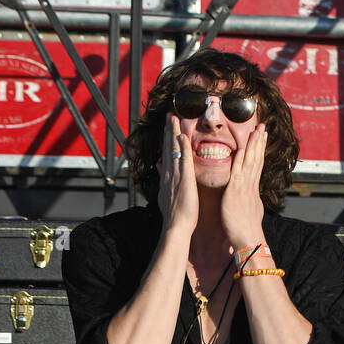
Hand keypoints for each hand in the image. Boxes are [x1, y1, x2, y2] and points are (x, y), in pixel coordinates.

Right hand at [156, 113, 197, 235]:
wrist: (175, 227)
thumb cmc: (174, 216)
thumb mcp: (165, 194)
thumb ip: (163, 179)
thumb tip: (159, 166)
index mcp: (166, 177)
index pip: (166, 154)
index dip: (166, 139)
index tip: (167, 128)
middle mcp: (168, 174)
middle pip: (167, 147)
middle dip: (167, 130)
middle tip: (168, 115)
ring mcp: (175, 175)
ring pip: (173, 149)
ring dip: (173, 132)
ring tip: (173, 118)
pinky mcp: (184, 179)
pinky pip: (184, 159)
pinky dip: (183, 146)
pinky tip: (182, 135)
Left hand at [220, 122, 266, 248]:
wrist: (248, 240)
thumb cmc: (246, 230)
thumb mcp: (251, 211)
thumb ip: (250, 201)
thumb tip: (252, 198)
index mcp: (253, 189)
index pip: (258, 165)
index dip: (260, 150)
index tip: (262, 137)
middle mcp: (251, 185)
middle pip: (257, 159)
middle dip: (260, 141)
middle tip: (262, 126)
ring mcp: (244, 187)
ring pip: (251, 161)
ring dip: (254, 144)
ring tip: (257, 130)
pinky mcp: (236, 192)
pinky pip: (239, 172)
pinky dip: (242, 159)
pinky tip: (244, 147)